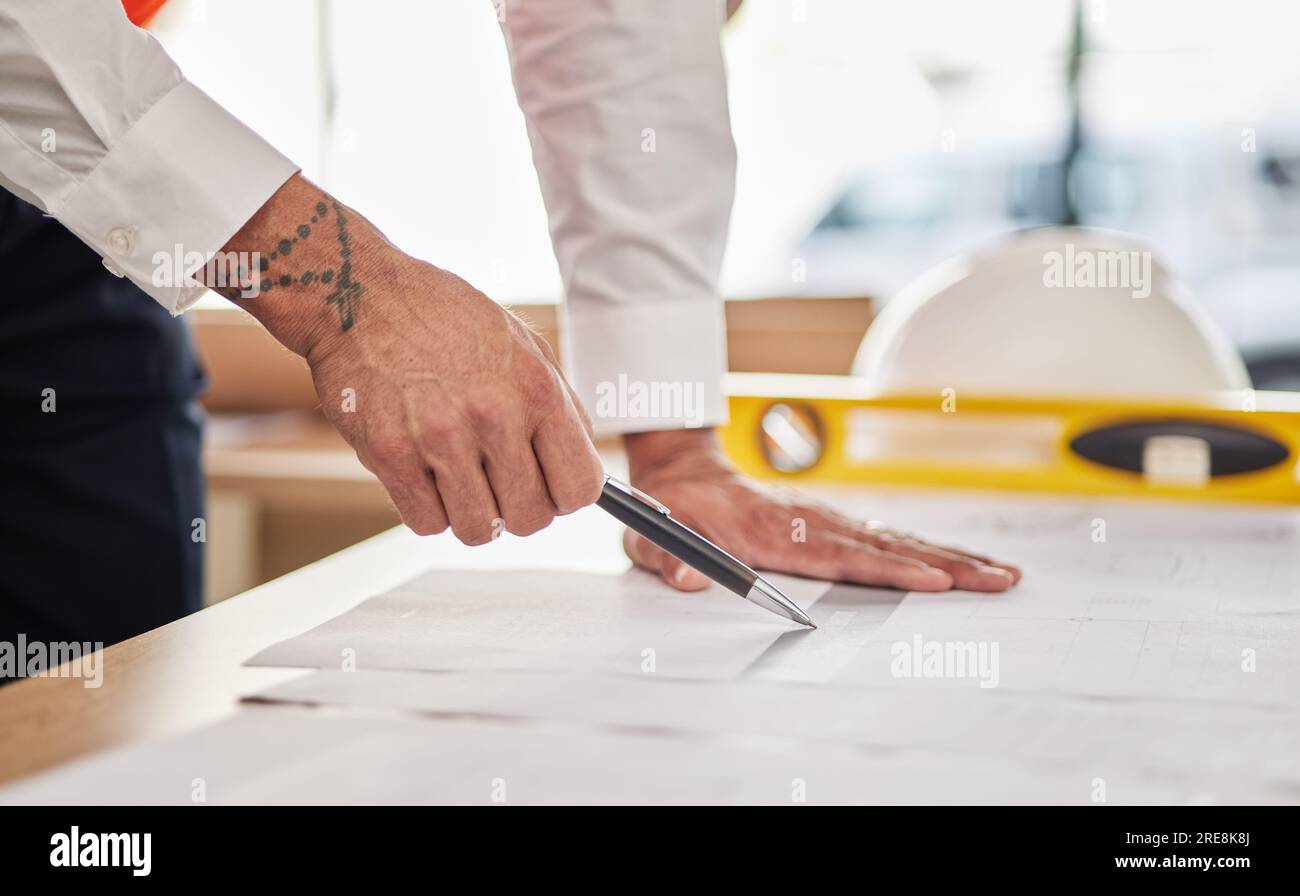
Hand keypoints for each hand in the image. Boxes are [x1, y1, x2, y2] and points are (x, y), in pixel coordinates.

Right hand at [220, 174, 604, 542]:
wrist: (359, 296)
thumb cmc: (443, 319)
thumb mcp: (522, 344)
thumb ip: (559, 406)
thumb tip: (582, 465)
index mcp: (536, 389)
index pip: (579, 486)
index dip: (564, 496)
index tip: (547, 486)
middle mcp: (494, 415)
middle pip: (530, 519)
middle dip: (516, 510)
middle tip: (496, 482)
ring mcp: (440, 438)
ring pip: (479, 531)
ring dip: (470, 513)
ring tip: (457, 476)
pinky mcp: (390, 455)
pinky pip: (426, 523)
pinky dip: (427, 508)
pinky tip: (424, 472)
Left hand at [624, 428, 1020, 591]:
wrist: (686, 477)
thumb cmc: (673, 514)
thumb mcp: (653, 536)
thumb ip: (665, 559)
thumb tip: (688, 577)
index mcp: (776, 532)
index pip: (843, 555)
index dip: (890, 569)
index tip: (933, 581)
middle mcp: (812, 523)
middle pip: (888, 547)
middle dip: (947, 565)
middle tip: (999, 580)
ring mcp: (826, 521)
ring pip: (896, 540)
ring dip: (950, 558)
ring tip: (1001, 575)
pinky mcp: (831, 525)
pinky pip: (886, 539)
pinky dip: (927, 551)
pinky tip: (959, 565)